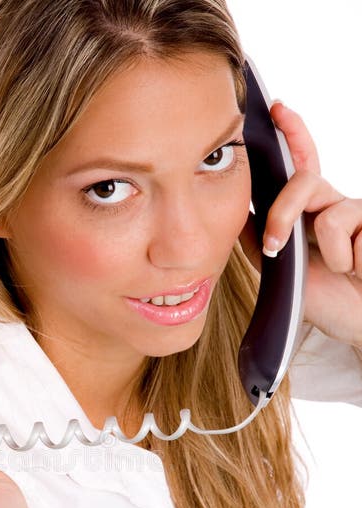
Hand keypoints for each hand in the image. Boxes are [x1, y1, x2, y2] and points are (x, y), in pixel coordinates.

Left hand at [239, 101, 361, 347]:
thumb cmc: (325, 297)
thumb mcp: (280, 267)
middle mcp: (335, 204)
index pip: (301, 165)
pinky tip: (361, 272)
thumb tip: (236, 210)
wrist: (358, 322)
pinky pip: (351, 234)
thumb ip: (260, 235)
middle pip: (304, 182)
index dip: (292, 134)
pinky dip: (349, 262)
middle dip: (283, 214)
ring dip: (328, 256)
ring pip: (328, 216)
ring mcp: (359, 212)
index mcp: (310, 210)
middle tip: (277, 248)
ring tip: (343, 272)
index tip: (277, 109)